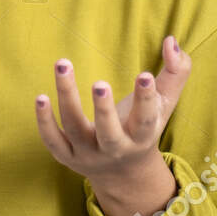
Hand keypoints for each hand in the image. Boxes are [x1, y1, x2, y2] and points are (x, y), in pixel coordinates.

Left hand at [34, 36, 191, 215]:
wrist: (123, 174)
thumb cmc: (142, 127)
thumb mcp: (164, 104)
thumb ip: (176, 71)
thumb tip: (171, 41)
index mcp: (142, 137)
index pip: (146, 120)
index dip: (146, 99)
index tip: (144, 75)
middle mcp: (115, 150)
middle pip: (109, 134)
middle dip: (104, 111)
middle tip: (100, 83)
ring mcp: (88, 155)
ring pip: (76, 129)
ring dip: (68, 99)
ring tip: (63, 66)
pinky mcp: (67, 156)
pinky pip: (52, 141)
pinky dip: (44, 121)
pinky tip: (40, 97)